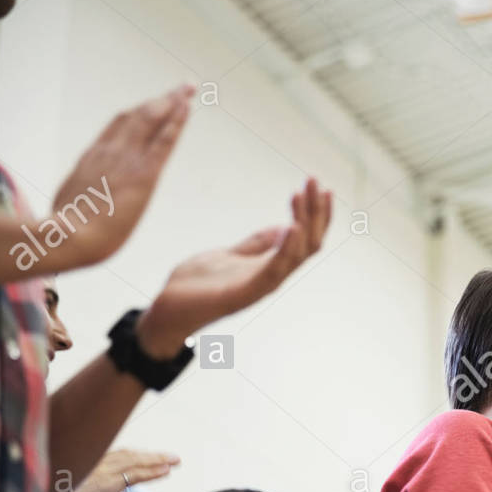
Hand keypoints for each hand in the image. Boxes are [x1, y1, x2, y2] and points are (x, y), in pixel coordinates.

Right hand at [42, 449, 179, 491]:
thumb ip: (76, 490)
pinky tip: (167, 470)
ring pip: (136, 461)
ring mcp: (103, 469)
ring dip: (157, 460)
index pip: (114, 456)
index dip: (131, 456)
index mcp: (84, 462)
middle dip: (149, 456)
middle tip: (168, 457)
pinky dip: (154, 470)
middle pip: (128, 455)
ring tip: (174, 461)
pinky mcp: (110, 482)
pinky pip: (138, 473)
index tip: (144, 457)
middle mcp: (94, 461)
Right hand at [52, 87, 192, 269]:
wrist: (68, 237)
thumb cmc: (65, 231)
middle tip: (180, 88)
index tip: (152, 103)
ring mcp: (126, 159)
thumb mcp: (70, 203)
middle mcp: (109, 151)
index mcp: (91, 158)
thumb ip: (80, 194)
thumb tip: (75, 200)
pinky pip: (164, 140)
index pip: (118, 125)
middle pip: (138, 115)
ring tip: (189, 88)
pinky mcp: (143, 174)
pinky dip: (177, 121)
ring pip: (152, 119)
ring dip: (173, 101)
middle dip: (161, 99)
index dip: (138, 112)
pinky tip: (187, 107)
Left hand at [135, 179, 331, 356]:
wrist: (169, 312)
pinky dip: (286, 248)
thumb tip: (285, 227)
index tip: (322, 187)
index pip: (306, 239)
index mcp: (272, 267)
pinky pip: (273, 270)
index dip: (318, 214)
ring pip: (297, 255)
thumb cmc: (198, 286)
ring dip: (303, 222)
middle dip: (315, 211)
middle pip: (309, 244)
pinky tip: (292, 226)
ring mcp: (261, 286)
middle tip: (314, 180)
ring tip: (302, 194)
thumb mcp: (230, 255)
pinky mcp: (244, 293)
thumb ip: (257, 244)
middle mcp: (274, 276)